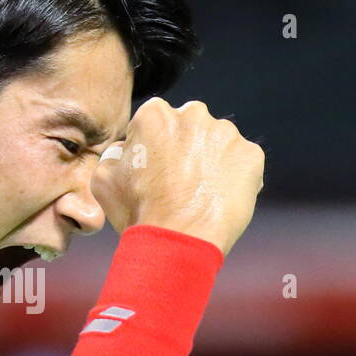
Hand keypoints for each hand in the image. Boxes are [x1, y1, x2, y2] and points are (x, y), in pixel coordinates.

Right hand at [91, 97, 263, 255]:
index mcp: (155, 114)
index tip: (154, 172)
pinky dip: (234, 179)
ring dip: (211, 163)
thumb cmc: (139, 211)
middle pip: (190, 128)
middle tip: (179, 184)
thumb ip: (115, 153)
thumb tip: (126, 149)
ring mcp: (226, 133)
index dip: (154, 149)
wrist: (179, 241)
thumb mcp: (104, 178)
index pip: (156, 123)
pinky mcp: (251, 155)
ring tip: (200, 196)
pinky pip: (242, 163)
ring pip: (218, 144)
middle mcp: (193, 114)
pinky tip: (218, 200)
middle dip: (186, 149)